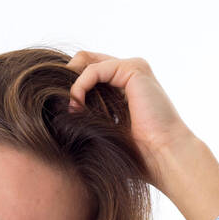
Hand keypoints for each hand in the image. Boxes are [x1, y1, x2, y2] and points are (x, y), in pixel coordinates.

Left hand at [65, 50, 199, 190]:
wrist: (163, 157)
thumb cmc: (137, 156)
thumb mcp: (104, 134)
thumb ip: (87, 119)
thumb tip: (57, 117)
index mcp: (124, 88)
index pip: (88, 74)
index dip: (69, 86)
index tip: (56, 108)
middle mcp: (129, 75)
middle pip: (85, 61)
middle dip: (66, 80)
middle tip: (55, 103)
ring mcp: (133, 69)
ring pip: (87, 63)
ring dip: (71, 85)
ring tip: (69, 110)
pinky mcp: (133, 69)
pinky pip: (94, 69)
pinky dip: (79, 86)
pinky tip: (77, 105)